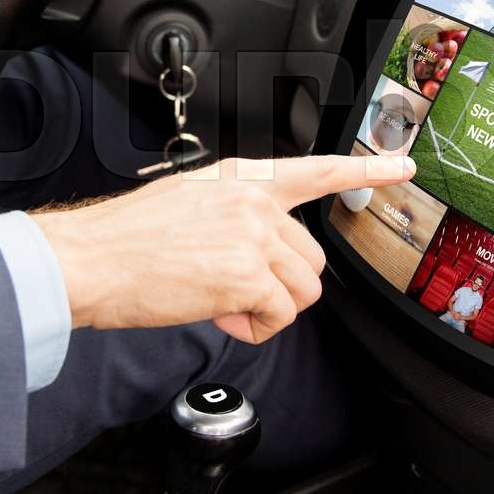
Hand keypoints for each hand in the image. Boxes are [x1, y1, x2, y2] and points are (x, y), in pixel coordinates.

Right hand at [31, 154, 416, 343]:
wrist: (91, 259)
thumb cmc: (125, 240)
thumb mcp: (187, 201)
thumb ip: (233, 215)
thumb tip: (255, 254)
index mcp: (240, 178)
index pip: (316, 169)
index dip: (365, 168)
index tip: (402, 166)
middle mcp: (254, 201)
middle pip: (311, 257)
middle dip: (282, 285)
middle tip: (234, 292)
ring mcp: (254, 236)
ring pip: (303, 290)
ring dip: (269, 309)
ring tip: (223, 303)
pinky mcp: (247, 275)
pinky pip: (279, 316)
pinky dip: (255, 327)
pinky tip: (220, 314)